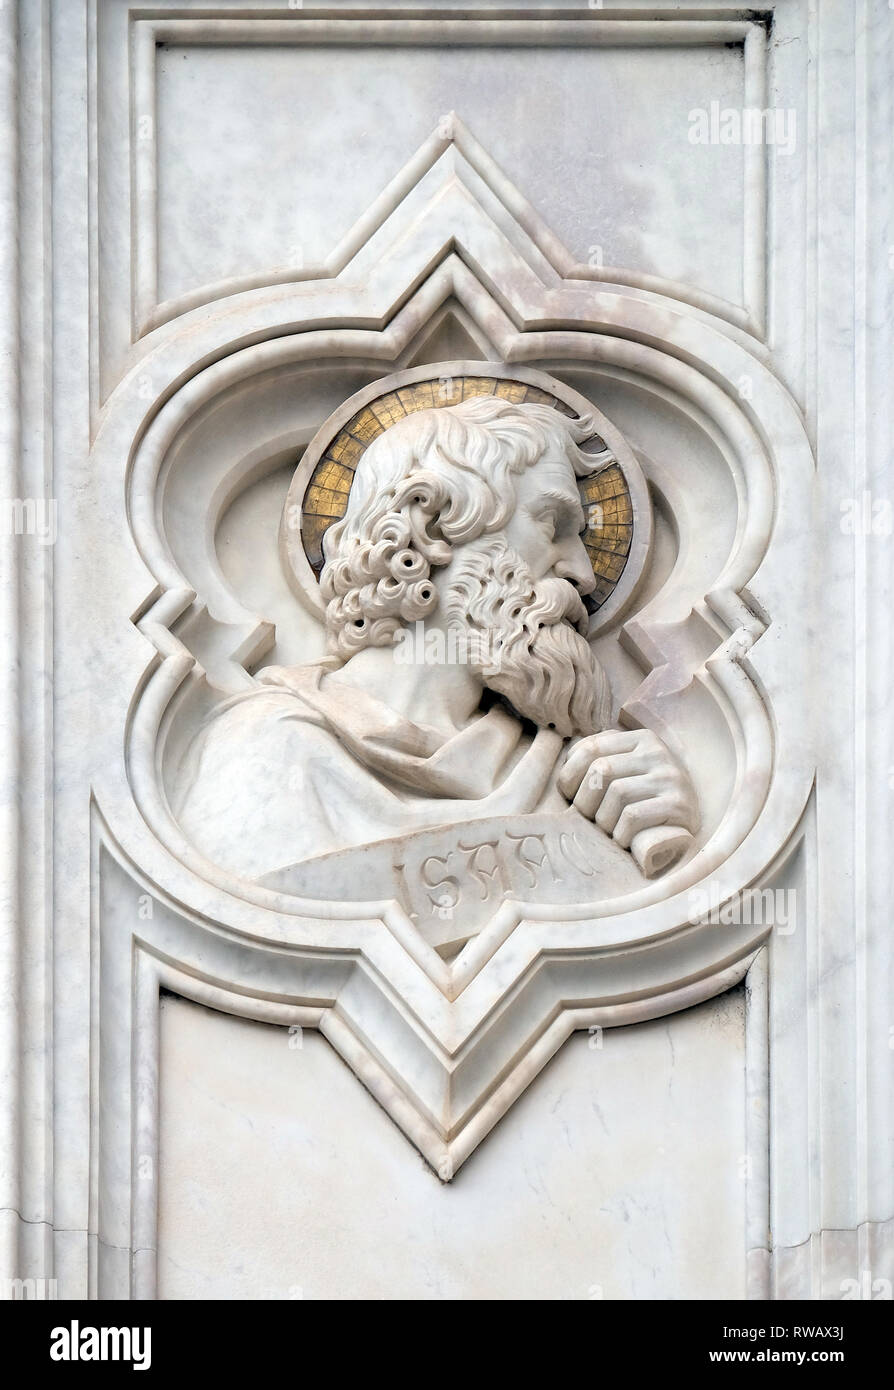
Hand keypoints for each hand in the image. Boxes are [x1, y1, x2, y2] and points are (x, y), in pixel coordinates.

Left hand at [557, 727, 698, 875]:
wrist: (690, 823)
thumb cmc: (646, 798)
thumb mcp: (627, 769)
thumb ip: (601, 756)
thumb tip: (566, 758)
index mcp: (641, 739)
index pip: (591, 748)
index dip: (570, 775)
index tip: (570, 796)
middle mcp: (658, 753)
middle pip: (601, 771)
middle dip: (586, 801)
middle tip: (590, 819)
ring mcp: (671, 778)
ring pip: (617, 794)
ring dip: (604, 821)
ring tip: (609, 830)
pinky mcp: (680, 805)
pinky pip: (634, 816)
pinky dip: (621, 833)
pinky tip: (624, 839)